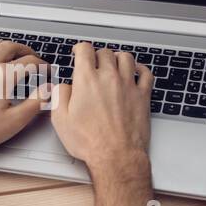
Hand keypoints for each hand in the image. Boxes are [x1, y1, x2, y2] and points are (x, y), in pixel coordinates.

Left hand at [0, 39, 50, 154]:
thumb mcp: (15, 121)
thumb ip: (35, 103)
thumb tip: (47, 90)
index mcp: (2, 76)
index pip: (29, 62)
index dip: (42, 64)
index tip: (46, 69)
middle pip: (10, 46)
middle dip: (26, 50)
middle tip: (33, 56)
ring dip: (5, 45)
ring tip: (12, 51)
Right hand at [50, 43, 152, 177]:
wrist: (116, 156)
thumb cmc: (90, 142)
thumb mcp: (60, 119)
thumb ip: (59, 96)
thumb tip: (63, 86)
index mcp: (87, 80)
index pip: (85, 50)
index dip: (80, 49)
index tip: (79, 52)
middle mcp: (109, 78)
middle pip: (105, 53)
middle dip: (97, 56)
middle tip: (94, 63)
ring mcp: (128, 85)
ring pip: (126, 58)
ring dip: (118, 58)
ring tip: (113, 64)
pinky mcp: (143, 96)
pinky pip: (146, 73)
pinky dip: (140, 69)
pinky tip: (136, 71)